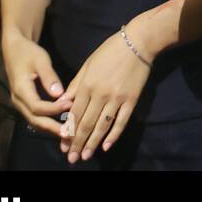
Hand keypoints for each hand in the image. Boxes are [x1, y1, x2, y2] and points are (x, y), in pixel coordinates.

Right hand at [2, 28, 69, 134]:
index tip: (70, 106)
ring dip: (50, 127)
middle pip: (35, 119)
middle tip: (69, 133)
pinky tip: (61, 124)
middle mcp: (18, 100)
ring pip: (34, 121)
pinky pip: (35, 116)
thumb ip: (49, 77)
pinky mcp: (24, 102)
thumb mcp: (40, 60)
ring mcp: (20, 103)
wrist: (14, 49)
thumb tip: (59, 94)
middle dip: (52, 127)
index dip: (54, 109)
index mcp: (21, 90)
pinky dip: (47, 121)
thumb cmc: (28, 53)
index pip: (37, 107)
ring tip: (67, 133)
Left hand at [60, 22, 153, 161]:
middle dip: (77, 143)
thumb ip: (75, 85)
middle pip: (86, 123)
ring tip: (86, 156)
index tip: (63, 145)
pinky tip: (106, 146)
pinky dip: (114, 135)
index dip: (68, 132)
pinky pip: (121, 121)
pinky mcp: (132, 99)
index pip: (74, 114)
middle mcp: (100, 94)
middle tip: (72, 158)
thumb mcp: (87, 64)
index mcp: (87, 85)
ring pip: (102, 125)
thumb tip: (62, 104)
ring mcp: (117, 98)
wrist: (138, 42)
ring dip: (93, 143)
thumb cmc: (110, 51)